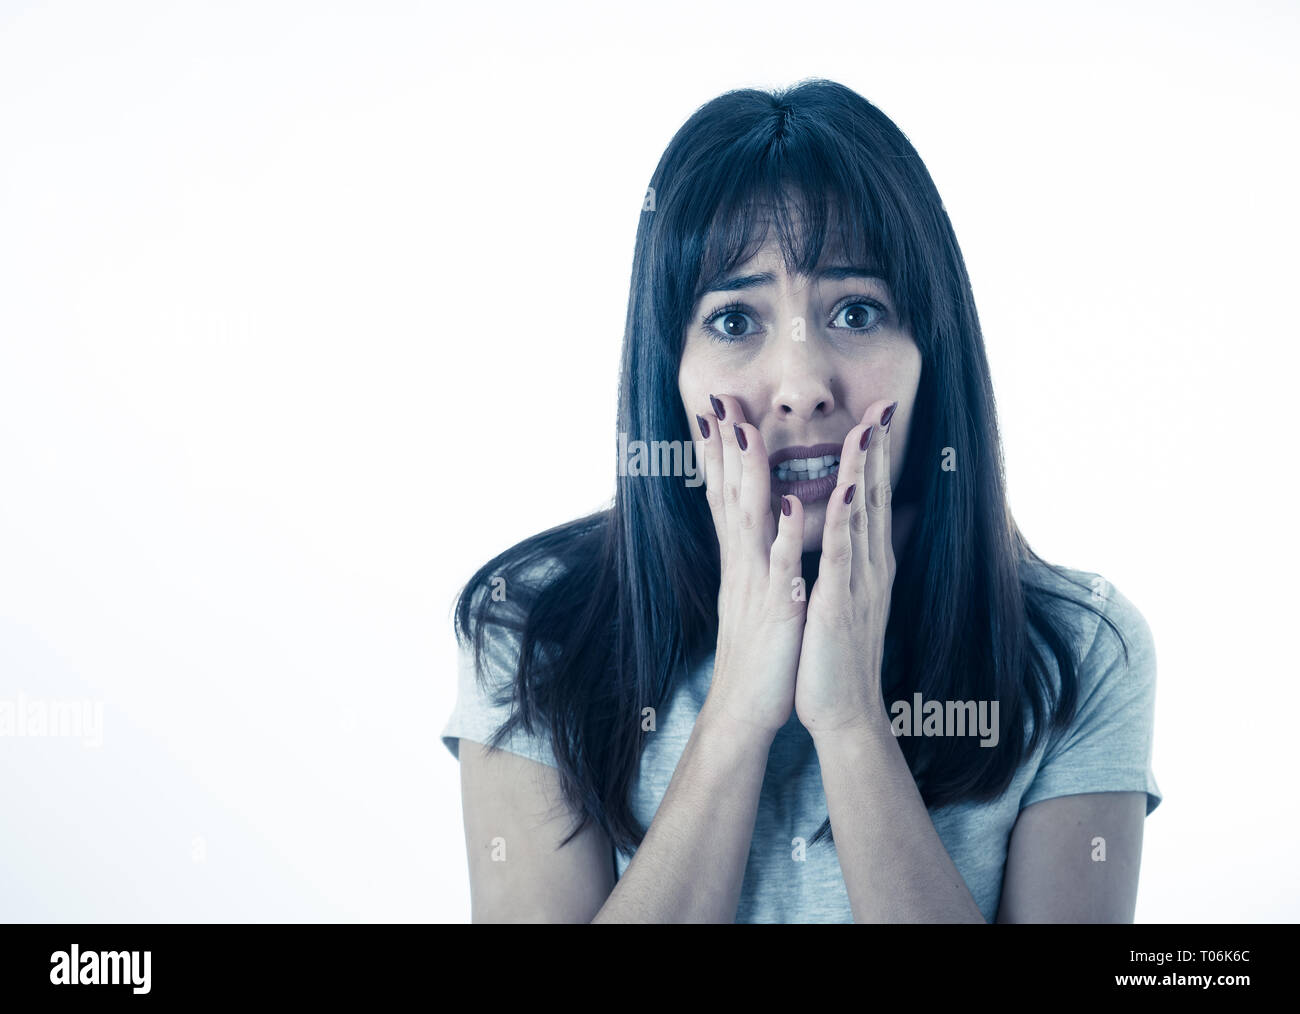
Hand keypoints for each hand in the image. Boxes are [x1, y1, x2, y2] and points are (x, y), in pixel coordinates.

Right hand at [693, 393, 806, 739]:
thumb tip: (770, 525)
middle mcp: (742, 565)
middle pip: (728, 495)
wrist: (745, 710)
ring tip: (746, 434)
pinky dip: (786, 537)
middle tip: (717, 401)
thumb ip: (764, 557)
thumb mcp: (761, 595)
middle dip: (724, 448)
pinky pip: (782, 569)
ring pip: (749, 521)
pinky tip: (793, 506)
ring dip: (749, 477)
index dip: (719, 453)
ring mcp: (757, 585)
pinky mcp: (778, 611)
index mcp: (742, 560)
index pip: (725, 494)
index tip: (716, 411)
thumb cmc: (761, 653)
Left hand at [794, 399, 898, 736]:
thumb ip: (865, 560)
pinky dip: (842, 520)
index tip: (875, 412)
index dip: (873, 455)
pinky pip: (841, 554)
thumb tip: (880, 531)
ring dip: (862, 471)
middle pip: (874, 496)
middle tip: (880, 403)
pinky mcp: (839, 604)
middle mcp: (869, 566)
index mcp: (867, 562)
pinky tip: (844, 489)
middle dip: (875, 449)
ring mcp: (858, 583)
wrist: (844, 711)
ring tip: (865, 428)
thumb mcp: (853, 597)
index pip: (871, 497)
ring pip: (861, 517)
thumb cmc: (840, 654)